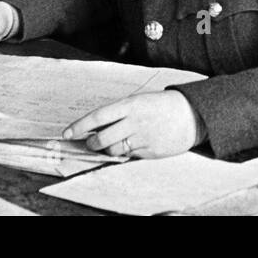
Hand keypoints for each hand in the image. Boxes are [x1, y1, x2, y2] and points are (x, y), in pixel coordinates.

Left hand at [64, 91, 204, 158]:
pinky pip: (129, 156)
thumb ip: (119, 113)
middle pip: (101, 139)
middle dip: (91, 143)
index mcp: (130, 105)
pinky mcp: (150, 152)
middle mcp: (134, 121)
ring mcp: (142, 138)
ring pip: (113, 150)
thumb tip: (96, 126)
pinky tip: (133, 144)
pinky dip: (126, 152)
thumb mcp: (139, 101)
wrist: (192, 114)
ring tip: (113, 143)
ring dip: (108, 149)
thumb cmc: (162, 105)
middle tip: (91, 142)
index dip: (79, 126)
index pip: (97, 117)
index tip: (66, 133)